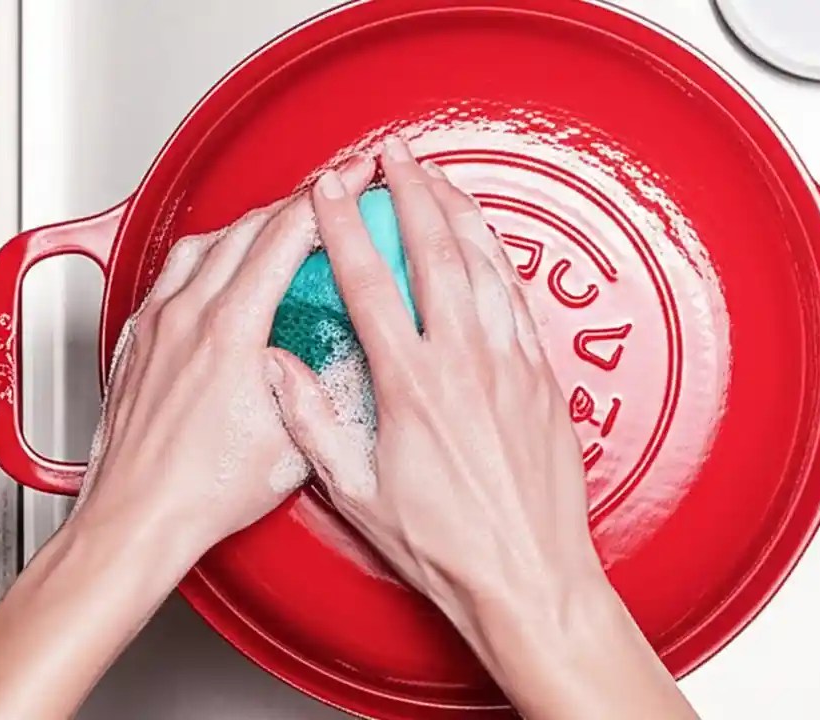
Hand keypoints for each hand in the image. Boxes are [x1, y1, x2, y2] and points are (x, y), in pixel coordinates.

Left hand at [72, 155, 376, 556]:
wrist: (138, 517)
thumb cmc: (203, 493)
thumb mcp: (295, 441)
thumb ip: (322, 390)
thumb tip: (343, 364)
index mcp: (231, 331)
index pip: (284, 237)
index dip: (326, 199)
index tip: (351, 178)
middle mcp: (187, 317)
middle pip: (245, 229)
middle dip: (295, 203)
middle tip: (328, 196)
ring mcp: (156, 326)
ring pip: (203, 244)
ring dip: (246, 226)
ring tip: (275, 227)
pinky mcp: (136, 343)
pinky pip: (171, 275)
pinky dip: (206, 257)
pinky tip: (218, 270)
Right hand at [271, 137, 695, 718]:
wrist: (527, 577)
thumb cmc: (448, 549)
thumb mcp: (356, 495)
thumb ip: (312, 423)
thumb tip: (277, 369)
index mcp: (412, 386)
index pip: (368, 283)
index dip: (345, 228)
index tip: (331, 193)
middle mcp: (465, 362)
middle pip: (434, 251)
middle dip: (411, 192)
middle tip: (394, 157)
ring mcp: (511, 365)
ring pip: (484, 264)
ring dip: (458, 212)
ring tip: (439, 179)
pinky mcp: (542, 379)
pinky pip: (517, 299)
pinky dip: (497, 258)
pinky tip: (487, 243)